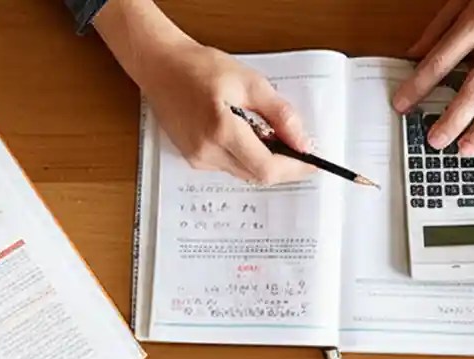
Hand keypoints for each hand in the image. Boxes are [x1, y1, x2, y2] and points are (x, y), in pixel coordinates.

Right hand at [135, 41, 314, 183]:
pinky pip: (229, 166)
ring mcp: (198, 158)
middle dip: (282, 165)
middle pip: (257, 175)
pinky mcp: (193, 159)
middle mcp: (207, 152)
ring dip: (263, 159)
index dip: (294, 169)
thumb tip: (303, 142)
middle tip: (297, 146)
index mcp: (222, 130)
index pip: (266, 168)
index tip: (312, 162)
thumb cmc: (202, 68)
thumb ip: (280, 115)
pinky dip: (244, 155)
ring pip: (244, 172)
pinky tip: (243, 132)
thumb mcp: (250, 83)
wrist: (162, 68)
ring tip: (268, 132)